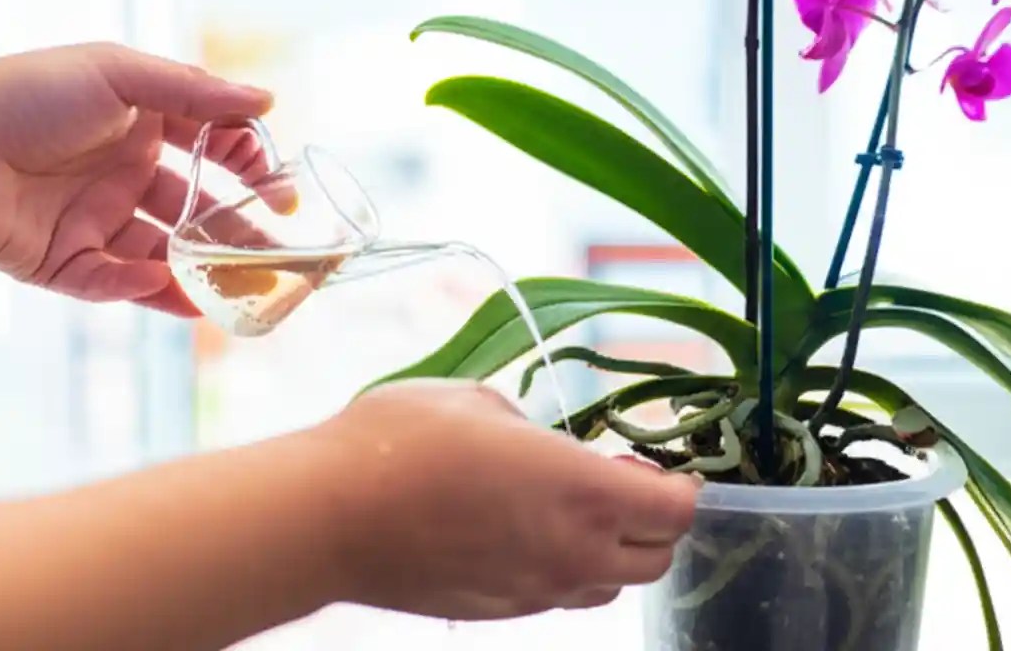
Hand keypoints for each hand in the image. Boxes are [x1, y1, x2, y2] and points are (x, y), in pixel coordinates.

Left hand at [0, 42, 272, 315]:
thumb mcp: (118, 75)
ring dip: (202, 272)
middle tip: (280, 253)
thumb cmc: (28, 94)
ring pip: (164, 256)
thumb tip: (267, 102)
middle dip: (240, 233)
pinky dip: (143, 288)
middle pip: (197, 212)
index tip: (279, 188)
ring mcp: (96, 223)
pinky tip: (174, 288)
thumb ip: (193, 91)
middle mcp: (124, 177)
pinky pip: (113, 282)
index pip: (213, 151)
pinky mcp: (65, 264)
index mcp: (141, 128)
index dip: (250, 167)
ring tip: (241, 288)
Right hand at [314, 379, 700, 619]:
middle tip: (622, 484)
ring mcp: (534, 590)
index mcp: (582, 491)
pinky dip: (562, 571)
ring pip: (608, 588)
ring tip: (572, 512)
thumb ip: (529, 426)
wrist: (330, 515)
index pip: (677, 511)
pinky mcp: (497, 611)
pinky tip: (523, 534)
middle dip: (655, 524)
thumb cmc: (400, 441)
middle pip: (656, 560)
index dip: (680, 486)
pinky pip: (555, 599)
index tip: (662, 465)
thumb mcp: (478, 400)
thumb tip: (537, 441)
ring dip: (611, 553)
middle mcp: (571, 551)